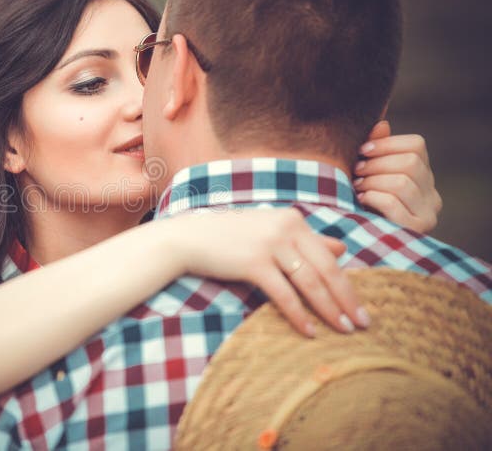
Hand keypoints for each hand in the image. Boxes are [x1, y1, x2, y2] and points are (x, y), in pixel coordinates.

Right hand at [166, 208, 368, 337]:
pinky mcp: (254, 262)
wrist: (187, 238)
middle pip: (327, 269)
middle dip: (347, 299)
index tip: (360, 306)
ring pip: (310, 282)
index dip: (347, 283)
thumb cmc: (228, 237)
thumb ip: (305, 240)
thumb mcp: (269, 232)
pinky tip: (310, 331)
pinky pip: (285, 294)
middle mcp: (286, 227)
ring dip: (329, 309)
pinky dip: (299, 315)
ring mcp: (270, 244)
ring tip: (343, 329)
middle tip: (362, 324)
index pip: (329, 256)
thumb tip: (342, 249)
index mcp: (293, 219)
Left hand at [353, 120, 442, 232]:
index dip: (387, 143)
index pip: (417, 145)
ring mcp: (427, 214)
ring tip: (357, 187)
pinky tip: (361, 200)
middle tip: (355, 172)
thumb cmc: (359, 203)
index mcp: (424, 177)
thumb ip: (375, 150)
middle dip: (376, 164)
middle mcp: (432, 196)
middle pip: (410, 163)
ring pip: (402, 182)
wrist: (356, 241)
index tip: (363, 151)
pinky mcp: (414, 230)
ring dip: (372, 181)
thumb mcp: (366, 174)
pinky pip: (392, 202)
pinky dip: (372, 197)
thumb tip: (381, 125)